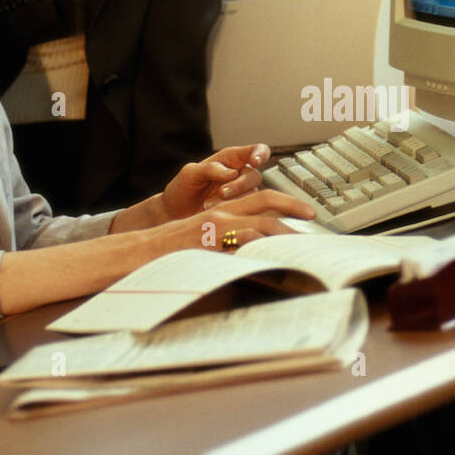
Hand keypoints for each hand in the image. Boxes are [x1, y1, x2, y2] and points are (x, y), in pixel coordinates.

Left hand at [159, 144, 271, 219]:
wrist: (175, 213)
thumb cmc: (182, 188)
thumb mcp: (190, 173)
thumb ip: (210, 168)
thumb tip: (232, 173)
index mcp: (230, 158)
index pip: (256, 150)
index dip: (261, 154)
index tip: (254, 162)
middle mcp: (239, 175)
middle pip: (255, 176)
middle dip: (239, 185)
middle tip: (221, 193)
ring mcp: (241, 194)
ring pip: (253, 195)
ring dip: (234, 200)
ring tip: (209, 204)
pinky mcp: (240, 211)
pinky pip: (248, 210)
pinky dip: (235, 212)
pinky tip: (217, 213)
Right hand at [161, 189, 314, 252]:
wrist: (141, 252)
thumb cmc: (173, 252)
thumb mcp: (207, 244)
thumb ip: (231, 244)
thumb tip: (260, 255)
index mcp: (223, 213)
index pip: (259, 199)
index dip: (284, 202)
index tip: (305, 213)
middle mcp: (221, 213)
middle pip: (263, 199)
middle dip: (291, 205)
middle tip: (312, 215)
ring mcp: (215, 226)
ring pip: (258, 219)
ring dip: (283, 227)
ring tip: (301, 238)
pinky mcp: (208, 240)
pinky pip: (239, 237)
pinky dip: (257, 241)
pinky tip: (271, 251)